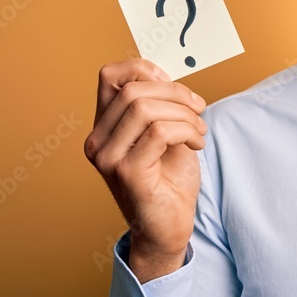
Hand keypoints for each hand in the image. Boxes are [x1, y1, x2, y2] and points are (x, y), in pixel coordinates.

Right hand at [83, 59, 206, 281]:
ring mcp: (109, 159)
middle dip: (176, 93)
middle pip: (133, 90)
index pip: (110, 76)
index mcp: (104, 127)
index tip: (172, 84)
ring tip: (199, 130)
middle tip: (199, 109)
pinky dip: (186, 131)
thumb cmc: (168, 181)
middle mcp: (98, 141)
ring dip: (185, 114)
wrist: (169, 228)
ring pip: (145, 109)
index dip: (143, 69)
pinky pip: (160, 133)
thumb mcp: (164, 133)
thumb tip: (165, 75)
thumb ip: (159, 105)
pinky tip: (196, 143)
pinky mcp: (128, 174)